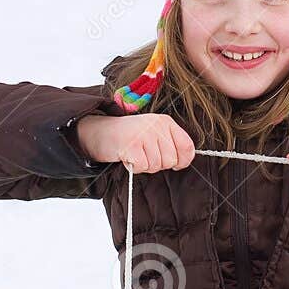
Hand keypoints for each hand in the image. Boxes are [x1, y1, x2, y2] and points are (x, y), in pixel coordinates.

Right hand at [76, 114, 194, 172]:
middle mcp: (157, 125)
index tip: (175, 164)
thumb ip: (170, 144)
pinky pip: (142, 167)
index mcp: (166, 122)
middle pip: (171, 160)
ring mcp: (144, 134)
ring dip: (145, 165)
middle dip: (158, 164)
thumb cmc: (130, 136)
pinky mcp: (131, 145)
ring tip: (135, 153)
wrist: (100, 131)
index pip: (187, 146)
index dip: (183, 161)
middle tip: (145, 155)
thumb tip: (184, 162)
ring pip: (156, 165)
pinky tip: (128, 156)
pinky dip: (135, 167)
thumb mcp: (154, 134)